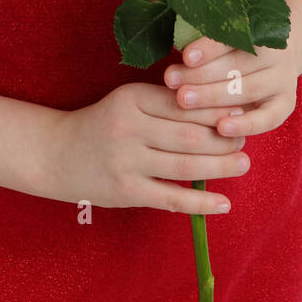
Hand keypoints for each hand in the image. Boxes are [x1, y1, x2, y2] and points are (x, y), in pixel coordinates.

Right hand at [44, 81, 249, 215]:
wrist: (56, 154)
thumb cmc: (102, 124)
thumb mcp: (127, 101)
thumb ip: (163, 102)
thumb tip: (218, 106)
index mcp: (131, 98)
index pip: (183, 103)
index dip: (215, 108)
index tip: (240, 110)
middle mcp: (129, 127)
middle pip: (189, 133)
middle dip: (223, 137)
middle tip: (245, 139)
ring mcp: (127, 161)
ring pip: (184, 164)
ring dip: (220, 166)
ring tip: (243, 164)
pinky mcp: (126, 191)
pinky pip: (170, 198)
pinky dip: (200, 202)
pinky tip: (223, 204)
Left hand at [164, 35, 301, 139]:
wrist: (275, 57)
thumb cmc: (233, 46)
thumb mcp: (222, 35)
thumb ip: (202, 39)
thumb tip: (173, 48)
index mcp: (259, 29)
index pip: (232, 38)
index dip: (209, 48)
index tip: (185, 56)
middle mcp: (275, 53)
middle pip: (238, 65)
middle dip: (201, 75)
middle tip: (172, 81)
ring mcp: (282, 79)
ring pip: (248, 90)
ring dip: (214, 97)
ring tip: (184, 101)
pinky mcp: (285, 104)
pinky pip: (268, 118)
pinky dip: (246, 125)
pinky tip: (221, 129)